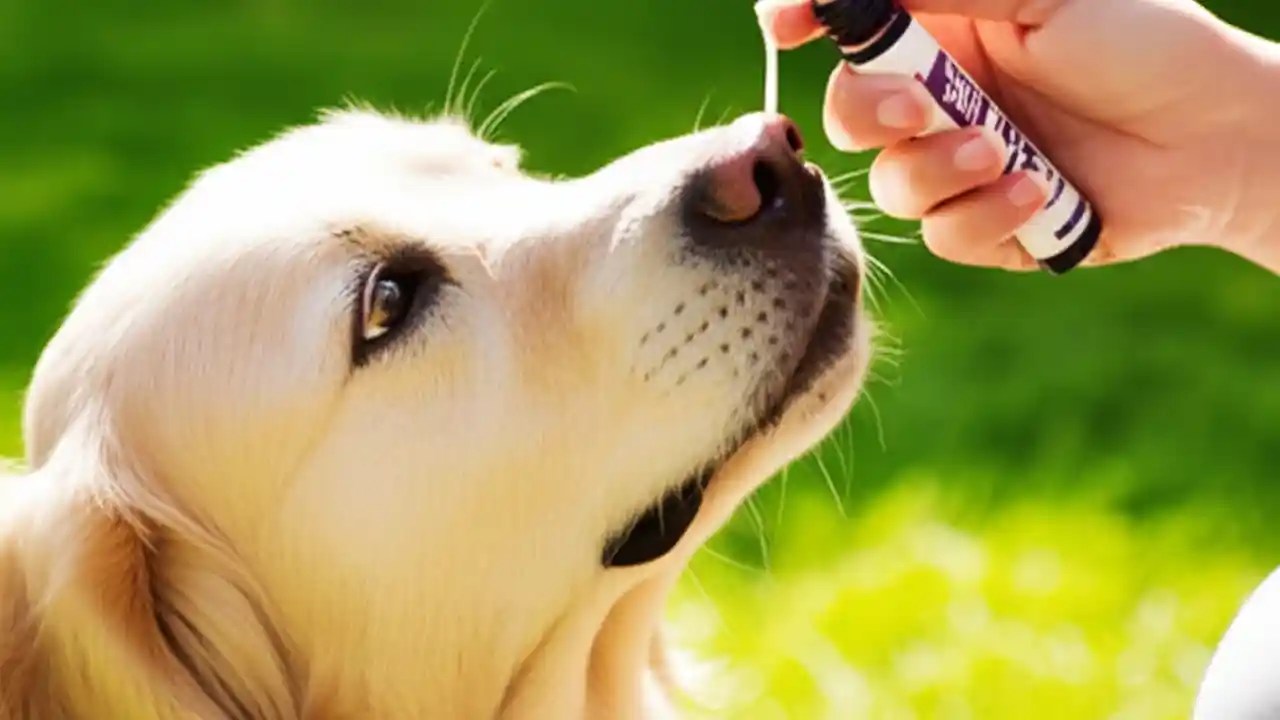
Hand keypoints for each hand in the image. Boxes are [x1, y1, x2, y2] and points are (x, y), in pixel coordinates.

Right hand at [758, 0, 1279, 271]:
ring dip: (937, 171)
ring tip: (1007, 155)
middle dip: (869, 113)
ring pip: (891, 184)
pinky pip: (943, 236)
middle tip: (919, 107)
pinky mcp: (988, 226)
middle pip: (847, 113)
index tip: (789, 27)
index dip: (803, 20)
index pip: (845, 26)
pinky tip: (1041, 193)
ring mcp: (962, 165)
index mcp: (944, 29)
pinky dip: (984, 217)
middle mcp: (942, 97)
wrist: (1216, 135)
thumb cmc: (1140, 40)